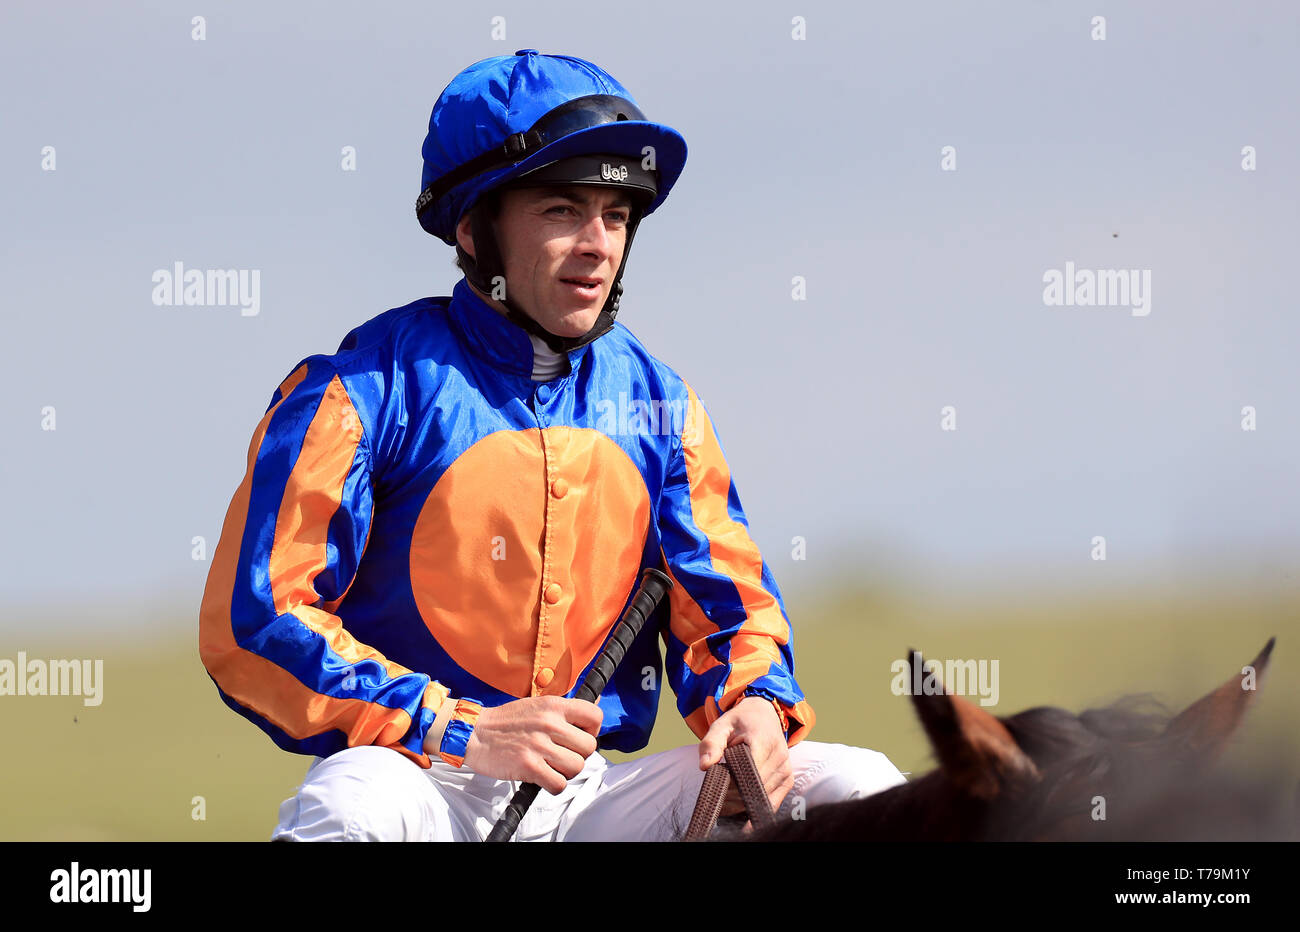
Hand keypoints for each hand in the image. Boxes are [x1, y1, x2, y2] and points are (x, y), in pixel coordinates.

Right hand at [461, 696, 602, 794]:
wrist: (474, 733)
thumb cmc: (506, 722)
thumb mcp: (537, 704)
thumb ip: (563, 710)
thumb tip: (594, 713)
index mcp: (553, 706)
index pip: (594, 717)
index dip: (592, 731)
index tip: (580, 736)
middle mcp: (549, 723)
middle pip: (588, 747)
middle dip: (579, 755)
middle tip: (562, 755)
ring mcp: (539, 745)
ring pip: (576, 767)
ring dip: (566, 772)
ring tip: (551, 766)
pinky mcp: (529, 766)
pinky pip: (559, 784)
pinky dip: (553, 785)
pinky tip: (543, 778)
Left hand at [698, 696, 792, 817]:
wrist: (764, 715)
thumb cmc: (740, 722)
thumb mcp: (721, 725)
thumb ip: (711, 743)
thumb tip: (704, 766)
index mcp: (763, 741)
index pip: (748, 773)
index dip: (731, 784)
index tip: (717, 786)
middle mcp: (779, 756)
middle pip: (755, 788)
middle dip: (735, 796)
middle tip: (719, 795)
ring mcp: (786, 769)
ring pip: (764, 798)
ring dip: (745, 802)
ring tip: (729, 796)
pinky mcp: (788, 778)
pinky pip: (773, 801)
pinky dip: (757, 805)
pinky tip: (743, 802)